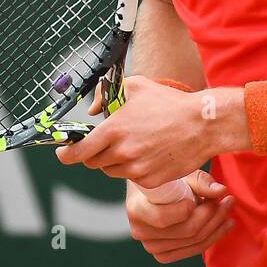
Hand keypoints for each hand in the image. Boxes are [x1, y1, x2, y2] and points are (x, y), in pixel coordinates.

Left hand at [58, 75, 216, 186]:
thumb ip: (107, 94)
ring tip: (134, 144)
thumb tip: (92, 110)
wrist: (203, 125)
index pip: (78, 152)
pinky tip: (149, 153)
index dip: (66, 154)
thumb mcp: (136, 86)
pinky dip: (135, 168)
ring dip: (115, 161)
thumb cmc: (170, 103)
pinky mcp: (151, 181)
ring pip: (112, 171)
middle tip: (107, 142)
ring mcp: (137, 169)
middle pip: (93, 163)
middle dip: (95, 153)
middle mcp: (123, 152)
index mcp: (114, 130)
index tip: (63, 152)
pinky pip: (132, 178)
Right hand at [127, 169, 236, 263]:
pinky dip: (212, 237)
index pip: (163, 218)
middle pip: (185, 231)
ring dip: (216, 225)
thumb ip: (200, 181)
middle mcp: (141, 232)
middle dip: (212, 215)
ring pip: (193, 242)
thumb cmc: (165, 179)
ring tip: (229, 207)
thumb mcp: (180, 173)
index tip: (208, 197)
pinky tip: (225, 224)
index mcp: (137, 209)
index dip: (186, 211)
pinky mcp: (164, 254)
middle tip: (228, 198)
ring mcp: (152, 246)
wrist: (150, 192)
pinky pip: (193, 250)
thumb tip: (221, 190)